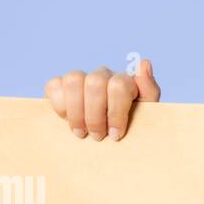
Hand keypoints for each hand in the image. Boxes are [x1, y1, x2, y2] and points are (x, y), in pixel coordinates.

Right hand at [43, 59, 161, 140]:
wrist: (111, 140)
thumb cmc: (130, 128)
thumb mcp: (147, 115)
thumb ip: (149, 91)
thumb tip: (144, 63)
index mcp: (124, 82)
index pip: (118, 86)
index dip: (116, 113)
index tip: (116, 135)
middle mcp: (102, 76)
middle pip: (95, 83)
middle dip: (95, 115)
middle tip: (98, 137)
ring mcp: (81, 79)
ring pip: (73, 81)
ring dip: (76, 112)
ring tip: (81, 133)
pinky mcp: (60, 86)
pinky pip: (53, 86)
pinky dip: (59, 105)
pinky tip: (67, 120)